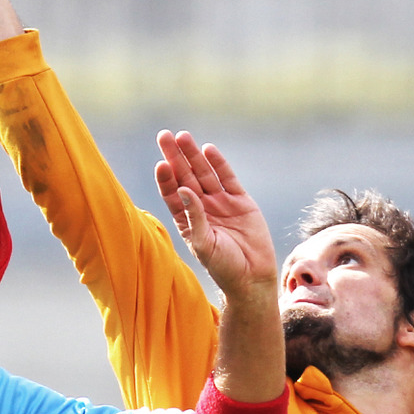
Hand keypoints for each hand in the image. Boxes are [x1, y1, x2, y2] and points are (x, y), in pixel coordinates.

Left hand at [154, 131, 275, 294]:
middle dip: (175, 157)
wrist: (252, 277)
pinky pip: (227, 178)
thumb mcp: (204, 245)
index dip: (166, 179)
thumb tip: (183, 190)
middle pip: (185, 177)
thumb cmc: (224, 267)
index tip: (161, 164)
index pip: (172, 194)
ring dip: (193, 155)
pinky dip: (218, 164)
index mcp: (188, 221)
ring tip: (183, 136)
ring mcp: (221, 203)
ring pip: (204, 174)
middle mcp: (202, 209)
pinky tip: (208, 150)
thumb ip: (193, 218)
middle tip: (164, 136)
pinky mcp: (241, 202)